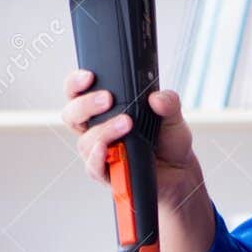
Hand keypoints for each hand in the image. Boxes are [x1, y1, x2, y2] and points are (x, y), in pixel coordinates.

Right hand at [60, 70, 201, 208]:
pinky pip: (93, 167)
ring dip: (103, 130)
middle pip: (72, 115)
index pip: (78, 93)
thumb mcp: (172, 116)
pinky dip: (98, 158)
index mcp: (104, 110)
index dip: (76, 83)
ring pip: (85, 141)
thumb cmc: (168, 141)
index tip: (89, 76)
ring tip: (126, 123)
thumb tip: (157, 98)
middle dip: (86, 105)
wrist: (179, 171)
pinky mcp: (107, 174)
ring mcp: (99, 152)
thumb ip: (168, 103)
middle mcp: (96, 130)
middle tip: (107, 99)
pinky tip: (106, 149)